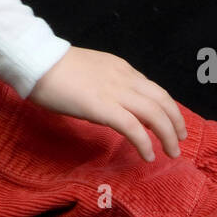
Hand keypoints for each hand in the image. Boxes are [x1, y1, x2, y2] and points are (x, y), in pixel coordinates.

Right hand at [30, 46, 186, 161]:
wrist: (37, 61)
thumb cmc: (54, 69)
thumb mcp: (91, 72)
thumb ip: (106, 86)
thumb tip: (112, 108)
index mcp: (121, 69)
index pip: (154, 89)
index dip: (167, 108)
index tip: (172, 122)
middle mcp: (125, 78)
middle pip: (162, 100)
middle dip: (175, 122)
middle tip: (179, 140)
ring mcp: (115, 92)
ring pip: (154, 114)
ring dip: (167, 135)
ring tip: (171, 151)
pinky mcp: (103, 107)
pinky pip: (133, 127)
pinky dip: (145, 142)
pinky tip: (148, 155)